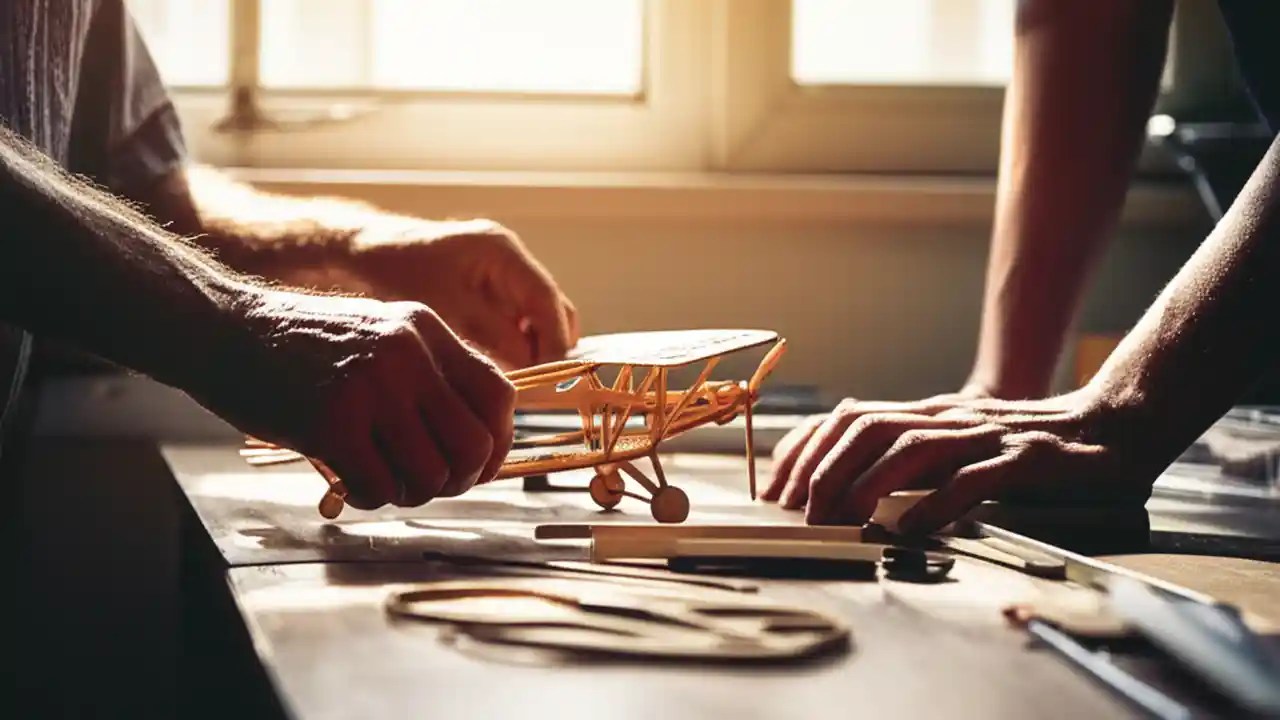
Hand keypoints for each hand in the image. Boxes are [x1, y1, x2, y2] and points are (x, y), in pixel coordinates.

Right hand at [196, 288, 514, 509]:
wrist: (222, 328)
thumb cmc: (299, 344)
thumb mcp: (379, 334)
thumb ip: (426, 374)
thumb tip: (474, 440)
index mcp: (425, 329)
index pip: (498, 394)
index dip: (498, 442)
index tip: (480, 464)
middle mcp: (407, 355)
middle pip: (474, 444)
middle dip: (460, 478)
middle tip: (432, 483)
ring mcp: (371, 389)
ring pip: (432, 473)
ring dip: (414, 492)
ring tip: (385, 479)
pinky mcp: (331, 425)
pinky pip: (382, 488)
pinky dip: (373, 498)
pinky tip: (353, 482)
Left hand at [349, 219, 578, 368]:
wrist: (364, 253)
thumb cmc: (399, 272)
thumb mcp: (447, 307)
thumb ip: (494, 333)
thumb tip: (534, 362)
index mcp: (503, 253)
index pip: (548, 299)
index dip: (556, 339)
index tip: (554, 374)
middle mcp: (510, 260)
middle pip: (550, 308)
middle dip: (548, 344)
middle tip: (535, 382)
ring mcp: (500, 275)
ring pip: (534, 318)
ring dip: (530, 347)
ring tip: (514, 379)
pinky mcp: (487, 291)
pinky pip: (513, 321)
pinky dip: (512, 344)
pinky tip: (496, 366)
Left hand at [763, 388, 1159, 532]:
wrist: (1110, 427)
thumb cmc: (1023, 446)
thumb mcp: (955, 444)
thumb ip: (906, 456)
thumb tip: (840, 482)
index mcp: (927, 413)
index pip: (848, 417)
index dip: (806, 449)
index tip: (776, 489)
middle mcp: (948, 417)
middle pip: (868, 427)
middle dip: (825, 467)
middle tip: (801, 510)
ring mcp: (986, 435)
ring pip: (913, 446)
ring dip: (869, 482)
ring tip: (844, 516)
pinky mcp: (1026, 459)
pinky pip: (974, 478)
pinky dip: (939, 502)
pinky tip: (914, 527)